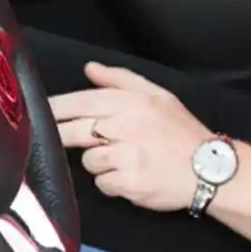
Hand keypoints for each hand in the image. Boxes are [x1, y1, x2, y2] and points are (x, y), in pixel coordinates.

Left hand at [52, 62, 213, 211]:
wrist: (209, 169)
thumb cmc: (181, 132)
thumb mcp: (157, 95)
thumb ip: (120, 80)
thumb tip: (90, 68)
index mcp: (132, 102)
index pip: (82, 101)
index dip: (57, 107)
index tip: (41, 110)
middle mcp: (127, 127)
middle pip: (75, 131)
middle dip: (63, 135)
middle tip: (60, 137)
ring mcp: (127, 156)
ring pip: (89, 160)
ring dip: (99, 162)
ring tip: (124, 159)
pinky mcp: (128, 183)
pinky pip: (103, 183)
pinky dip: (111, 182)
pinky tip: (130, 176)